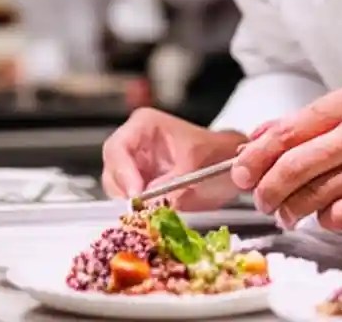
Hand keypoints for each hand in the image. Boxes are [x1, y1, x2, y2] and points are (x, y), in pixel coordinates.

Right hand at [101, 108, 247, 209]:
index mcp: (144, 125)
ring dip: (131, 203)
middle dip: (124, 191)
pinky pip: (128, 199)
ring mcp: (133, 164)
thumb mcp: (197, 165)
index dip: (123, 172)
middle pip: (112, 169)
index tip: (136, 194)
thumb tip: (152, 204)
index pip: (119, 148)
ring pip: (116, 188)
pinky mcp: (138, 183)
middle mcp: (133, 142)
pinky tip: (151, 215)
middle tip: (140, 210)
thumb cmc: (216, 153)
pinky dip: (137, 209)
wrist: (229, 165)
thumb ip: (173, 184)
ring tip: (150, 214)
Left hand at [231, 84, 341, 229]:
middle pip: (296, 164)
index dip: (256, 156)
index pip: (288, 129)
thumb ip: (308, 124)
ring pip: (317, 193)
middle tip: (263, 200)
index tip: (241, 173)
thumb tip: (257, 138)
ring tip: (292, 213)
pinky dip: (328, 219)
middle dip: (269, 188)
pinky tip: (330, 214)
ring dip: (295, 209)